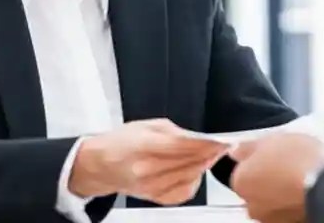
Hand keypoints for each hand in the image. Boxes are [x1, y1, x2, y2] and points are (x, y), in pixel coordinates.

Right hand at [69, 119, 228, 204]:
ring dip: (204, 166)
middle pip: (188, 162)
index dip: (205, 143)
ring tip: (213, 155)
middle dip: (209, 153)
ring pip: (189, 177)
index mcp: (143, 146)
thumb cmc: (121, 142)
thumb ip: (174, 132)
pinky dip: (194, 182)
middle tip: (223, 146)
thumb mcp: (147, 126)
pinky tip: (197, 171)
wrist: (100, 165)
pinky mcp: (155, 197)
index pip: (182, 146)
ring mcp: (151, 187)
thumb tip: (199, 138)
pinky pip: (183, 192)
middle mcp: (147, 170)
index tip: (221, 139)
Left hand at [230, 133, 323, 222]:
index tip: (273, 155)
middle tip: (289, 166)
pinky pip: (289, 212)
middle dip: (269, 180)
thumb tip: (235, 151)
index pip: (242, 171)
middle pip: (256, 189)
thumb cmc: (298, 159)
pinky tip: (308, 192)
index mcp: (240, 181)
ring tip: (303, 180)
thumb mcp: (272, 139)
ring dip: (282, 194)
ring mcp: (271, 220)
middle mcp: (251, 206)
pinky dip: (295, 204)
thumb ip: (249, 147)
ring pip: (273, 203)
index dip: (258, 161)